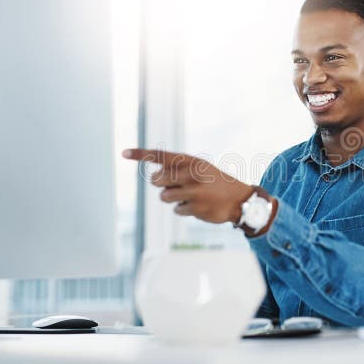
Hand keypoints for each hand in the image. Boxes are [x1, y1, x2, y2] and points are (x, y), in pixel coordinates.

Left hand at [122, 148, 253, 223]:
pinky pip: (176, 209)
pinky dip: (183, 209)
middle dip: (160, 183)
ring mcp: (193, 192)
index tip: (123, 153)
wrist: (239, 199)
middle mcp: (192, 174)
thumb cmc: (214, 181)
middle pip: (157, 179)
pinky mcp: (195, 209)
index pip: (161, 155)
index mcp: (192, 161)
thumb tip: (154, 176)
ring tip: (188, 195)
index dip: (141, 154)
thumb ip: (178, 168)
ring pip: (164, 197)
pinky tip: (198, 205)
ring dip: (172, 198)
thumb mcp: (200, 168)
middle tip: (172, 184)